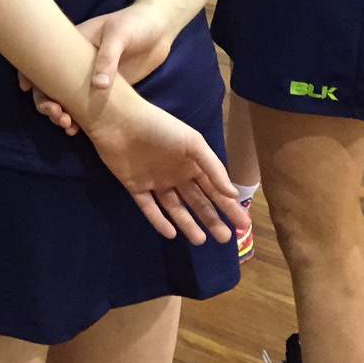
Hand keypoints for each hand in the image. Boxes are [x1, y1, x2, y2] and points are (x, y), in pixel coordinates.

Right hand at [18, 1, 178, 134]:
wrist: (160, 30)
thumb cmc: (135, 24)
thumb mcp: (120, 35)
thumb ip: (108, 59)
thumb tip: (98, 86)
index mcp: (74, 44)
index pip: (44, 58)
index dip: (30, 72)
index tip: (26, 88)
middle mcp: (76, 63)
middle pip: (50, 84)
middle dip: (46, 101)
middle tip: (57, 115)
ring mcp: (89, 77)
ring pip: (65, 98)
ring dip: (60, 113)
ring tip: (68, 126)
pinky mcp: (105, 91)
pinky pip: (85, 107)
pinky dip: (78, 119)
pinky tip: (79, 131)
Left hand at [87, 85, 247, 244]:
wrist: (120, 121)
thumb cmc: (160, 128)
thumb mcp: (193, 143)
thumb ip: (213, 169)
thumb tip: (234, 194)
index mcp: (191, 162)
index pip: (214, 189)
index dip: (228, 206)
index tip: (243, 226)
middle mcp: (175, 174)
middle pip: (197, 201)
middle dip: (212, 219)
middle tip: (225, 239)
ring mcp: (155, 181)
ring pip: (175, 208)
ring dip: (188, 223)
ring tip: (201, 241)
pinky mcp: (135, 186)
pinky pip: (149, 208)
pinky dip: (159, 221)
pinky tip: (171, 233)